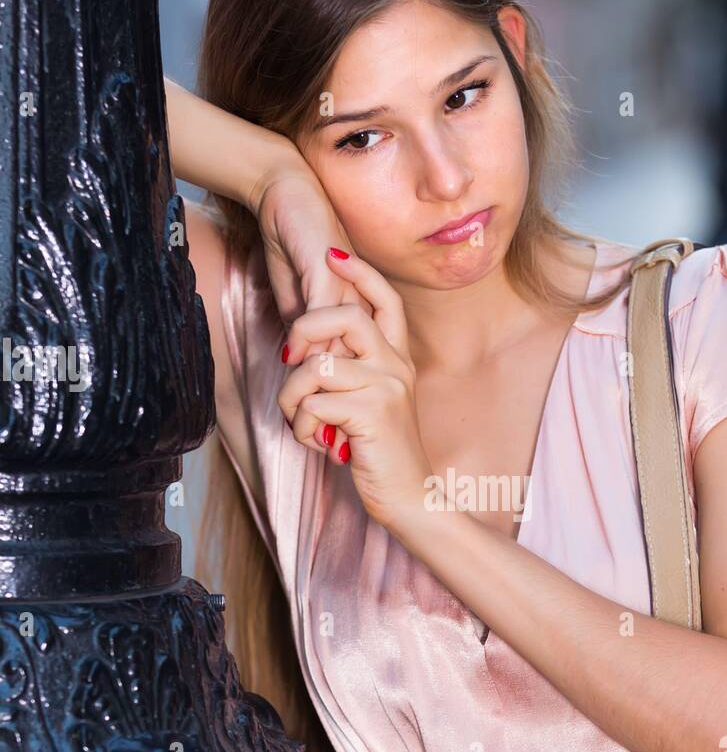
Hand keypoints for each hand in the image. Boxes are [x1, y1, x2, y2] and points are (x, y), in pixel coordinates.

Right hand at [250, 162, 372, 459]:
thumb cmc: (292, 240)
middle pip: (360, 373)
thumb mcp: (297, 297)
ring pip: (343, 354)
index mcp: (360, 314)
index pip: (362, 372)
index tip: (344, 447)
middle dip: (344, 412)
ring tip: (310, 424)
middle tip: (332, 449)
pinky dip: (310, 349)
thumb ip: (303, 330)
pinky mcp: (327, 274)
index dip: (353, 408)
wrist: (286, 192)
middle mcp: (361, 307)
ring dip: (323, 391)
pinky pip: (323, 320)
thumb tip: (299, 366)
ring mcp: (347, 291)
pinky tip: (298, 372)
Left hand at [277, 248, 435, 532]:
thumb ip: (351, 374)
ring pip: (315, 367)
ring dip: (293, 400)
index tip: (332, 254)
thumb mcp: (371, 405)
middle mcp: (396, 365)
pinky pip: (312, 403)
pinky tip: (319, 445)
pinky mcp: (370, 413)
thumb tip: (309, 354)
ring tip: (305, 424)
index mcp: (398, 359)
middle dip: (304, 330)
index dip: (358, 272)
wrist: (412, 497)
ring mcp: (385, 387)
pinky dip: (302, 427)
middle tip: (289, 358)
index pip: (385, 299)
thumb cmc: (382, 454)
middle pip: (344, 316)